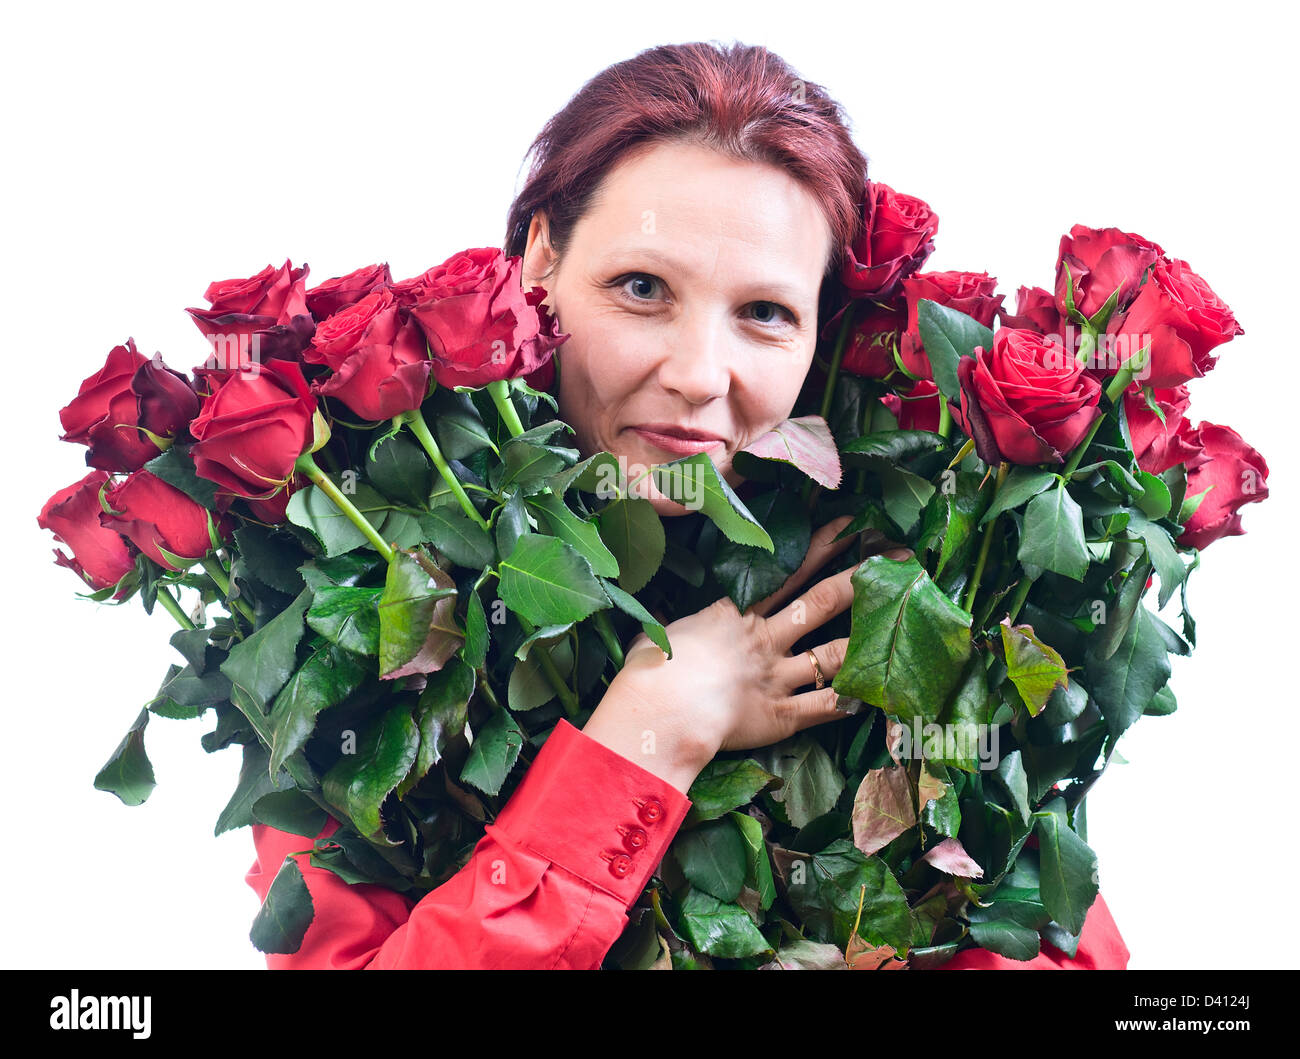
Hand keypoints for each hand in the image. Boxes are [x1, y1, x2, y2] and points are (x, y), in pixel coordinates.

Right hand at [598, 515, 900, 765]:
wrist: (658, 711)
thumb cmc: (648, 669)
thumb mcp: (658, 630)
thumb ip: (676, 622)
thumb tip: (664, 617)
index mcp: (734, 613)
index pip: (785, 572)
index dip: (819, 547)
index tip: (848, 524)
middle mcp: (763, 638)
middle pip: (820, 601)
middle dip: (860, 578)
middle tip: (897, 560)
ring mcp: (775, 676)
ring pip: (831, 652)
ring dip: (866, 636)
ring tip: (901, 622)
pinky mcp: (780, 714)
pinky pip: (823, 707)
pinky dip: (847, 702)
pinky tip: (873, 696)